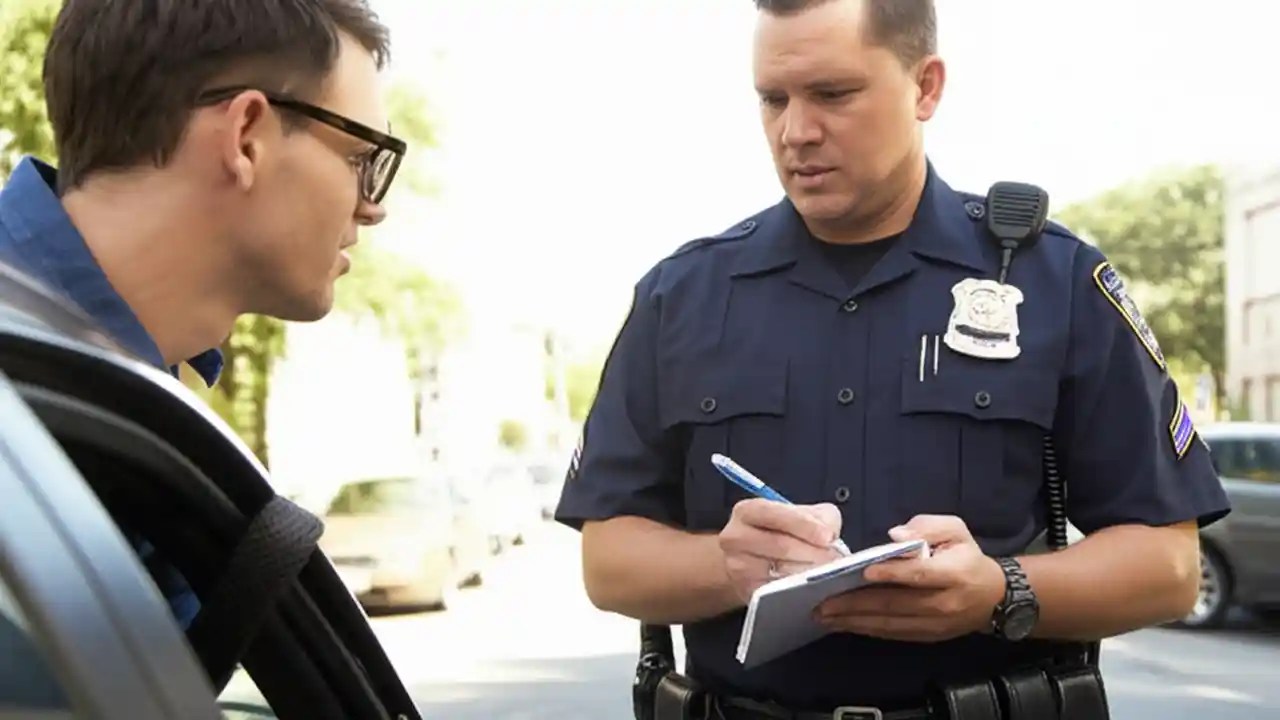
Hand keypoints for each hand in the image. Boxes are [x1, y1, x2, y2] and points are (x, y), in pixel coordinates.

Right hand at [719, 499, 843, 603]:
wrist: (750, 561)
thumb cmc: (778, 534)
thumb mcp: (797, 515)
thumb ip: (818, 516)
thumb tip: (830, 532)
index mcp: (747, 511)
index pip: (775, 514)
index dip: (804, 525)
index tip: (828, 536)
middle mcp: (735, 537)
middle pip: (780, 545)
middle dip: (814, 552)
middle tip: (837, 559)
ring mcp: (737, 567)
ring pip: (780, 571)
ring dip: (810, 573)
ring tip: (829, 573)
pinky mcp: (744, 591)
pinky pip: (777, 592)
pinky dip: (799, 590)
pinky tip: (813, 587)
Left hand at [814, 515, 1006, 642]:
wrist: (994, 597)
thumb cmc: (968, 557)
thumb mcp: (957, 530)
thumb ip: (928, 527)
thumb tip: (895, 534)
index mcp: (953, 574)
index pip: (919, 575)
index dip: (892, 574)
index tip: (863, 571)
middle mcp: (943, 603)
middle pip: (895, 604)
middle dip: (855, 605)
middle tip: (822, 603)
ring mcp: (934, 624)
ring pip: (890, 624)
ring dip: (854, 622)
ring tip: (824, 617)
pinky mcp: (927, 636)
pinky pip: (893, 633)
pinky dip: (866, 629)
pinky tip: (844, 624)